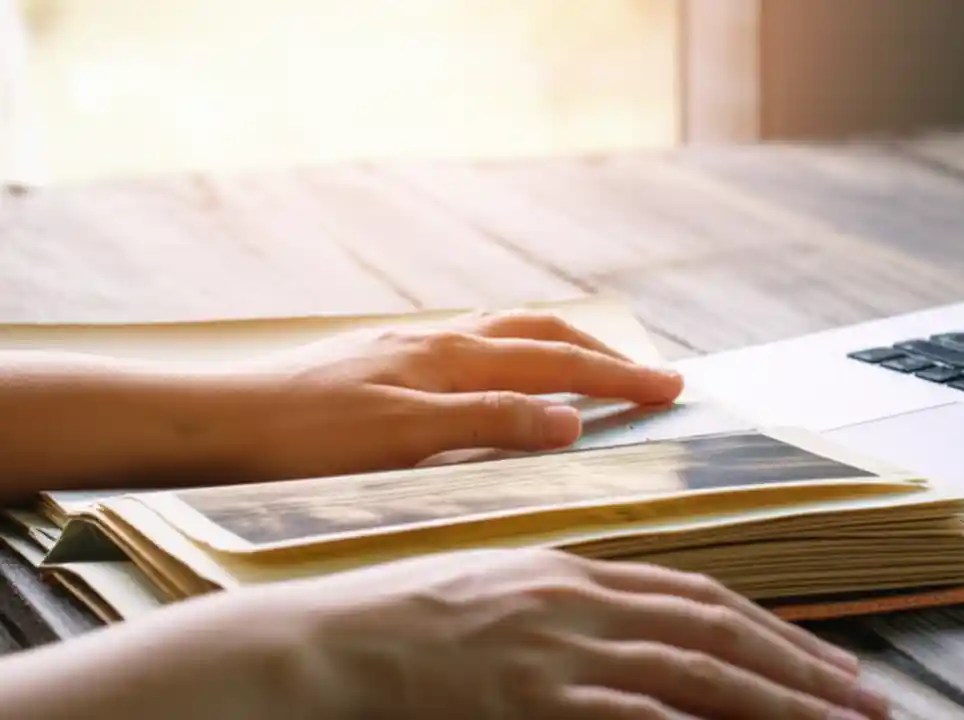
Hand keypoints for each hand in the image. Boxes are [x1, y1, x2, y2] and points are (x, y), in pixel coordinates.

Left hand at [238, 311, 682, 478]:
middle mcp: (438, 340)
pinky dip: (513, 351)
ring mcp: (410, 345)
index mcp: (451, 357)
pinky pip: (472, 344)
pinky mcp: (385, 358)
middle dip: (602, 355)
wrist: (218, 421)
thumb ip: (488, 422)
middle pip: (540, 334)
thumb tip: (569, 419)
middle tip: (653, 376)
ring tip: (594, 361)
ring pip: (506, 331)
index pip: (555, 364)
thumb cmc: (304, 436)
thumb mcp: (403, 437)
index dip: (617, 378)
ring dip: (560, 344)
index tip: (671, 388)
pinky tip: (503, 369)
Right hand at [261, 549, 889, 718]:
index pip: (701, 596)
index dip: (774, 628)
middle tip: (865, 701)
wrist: (332, 641)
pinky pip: (633, 716)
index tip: (826, 661)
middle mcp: (582, 600)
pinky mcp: (532, 696)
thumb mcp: (502, 592)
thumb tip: (641, 632)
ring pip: (695, 673)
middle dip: (801, 666)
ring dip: (776, 702)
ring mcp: (560, 648)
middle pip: (717, 629)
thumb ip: (574, 605)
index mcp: (577, 570)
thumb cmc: (407, 619)